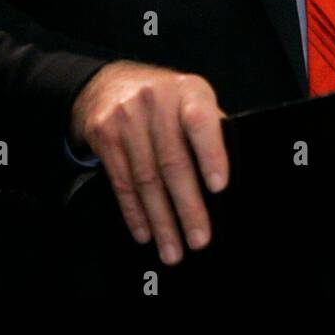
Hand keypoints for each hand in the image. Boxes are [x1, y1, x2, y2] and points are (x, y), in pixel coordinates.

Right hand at [69, 60, 228, 265]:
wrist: (111, 84)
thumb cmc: (168, 100)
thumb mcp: (193, 100)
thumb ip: (211, 130)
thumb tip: (229, 179)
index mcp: (189, 91)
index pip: (200, 122)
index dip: (210, 154)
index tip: (220, 188)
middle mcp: (156, 102)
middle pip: (172, 161)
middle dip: (187, 206)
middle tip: (199, 239)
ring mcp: (126, 119)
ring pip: (146, 179)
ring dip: (161, 220)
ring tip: (173, 249)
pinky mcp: (104, 137)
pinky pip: (122, 183)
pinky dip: (135, 213)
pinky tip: (146, 234)